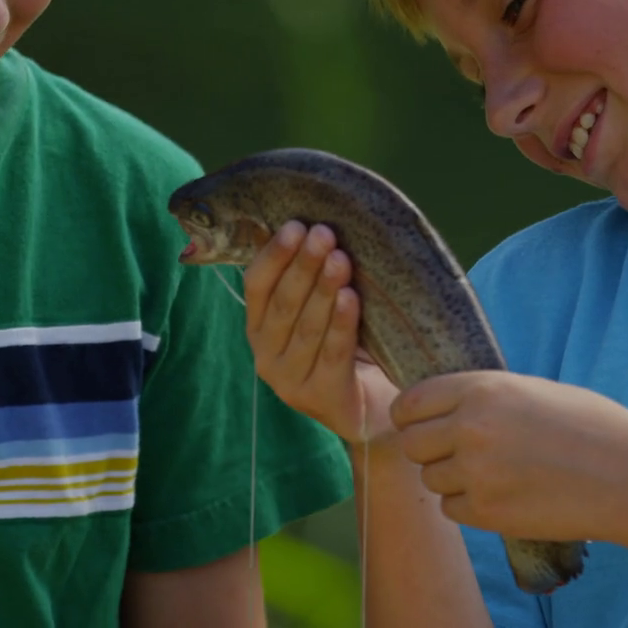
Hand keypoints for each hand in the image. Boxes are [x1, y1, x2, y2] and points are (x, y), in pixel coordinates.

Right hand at [243, 221, 399, 443]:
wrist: (371, 407)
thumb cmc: (346, 345)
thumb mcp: (319, 310)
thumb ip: (309, 278)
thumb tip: (315, 221)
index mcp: (259, 328)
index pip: (257, 286)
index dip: (274, 255)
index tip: (296, 225)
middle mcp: (266, 355)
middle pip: (283, 303)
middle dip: (303, 265)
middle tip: (324, 234)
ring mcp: (289, 381)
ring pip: (306, 328)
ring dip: (322, 290)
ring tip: (340, 260)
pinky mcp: (319, 398)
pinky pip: (332, 355)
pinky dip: (341, 325)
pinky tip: (351, 299)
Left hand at [391, 370, 627, 545]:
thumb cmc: (591, 426)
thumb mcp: (532, 390)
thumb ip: (484, 398)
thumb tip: (444, 408)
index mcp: (481, 389)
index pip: (410, 403)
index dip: (410, 417)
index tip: (418, 426)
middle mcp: (470, 427)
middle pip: (411, 444)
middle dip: (429, 451)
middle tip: (456, 456)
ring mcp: (476, 471)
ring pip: (430, 479)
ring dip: (451, 480)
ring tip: (492, 476)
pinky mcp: (487, 512)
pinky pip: (451, 509)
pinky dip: (469, 507)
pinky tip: (502, 497)